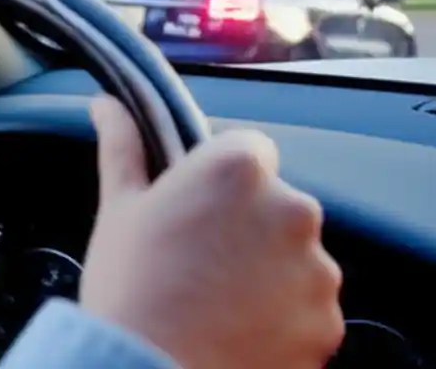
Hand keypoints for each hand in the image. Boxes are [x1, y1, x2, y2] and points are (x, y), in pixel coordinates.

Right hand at [79, 97, 343, 368]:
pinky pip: (308, 310)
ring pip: (295, 259)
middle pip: (276, 205)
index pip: (250, 150)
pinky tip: (238, 331)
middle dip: (247, 228)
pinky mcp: (327, 322)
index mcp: (238, 169)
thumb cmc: (129, 289)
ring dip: (268, 274)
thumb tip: (108, 104)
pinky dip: (282, 319)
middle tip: (199, 262)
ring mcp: (316, 270)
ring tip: (217, 303)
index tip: (198, 210)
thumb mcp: (119, 208)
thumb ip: (124, 146)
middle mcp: (291, 209)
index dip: (221, 180)